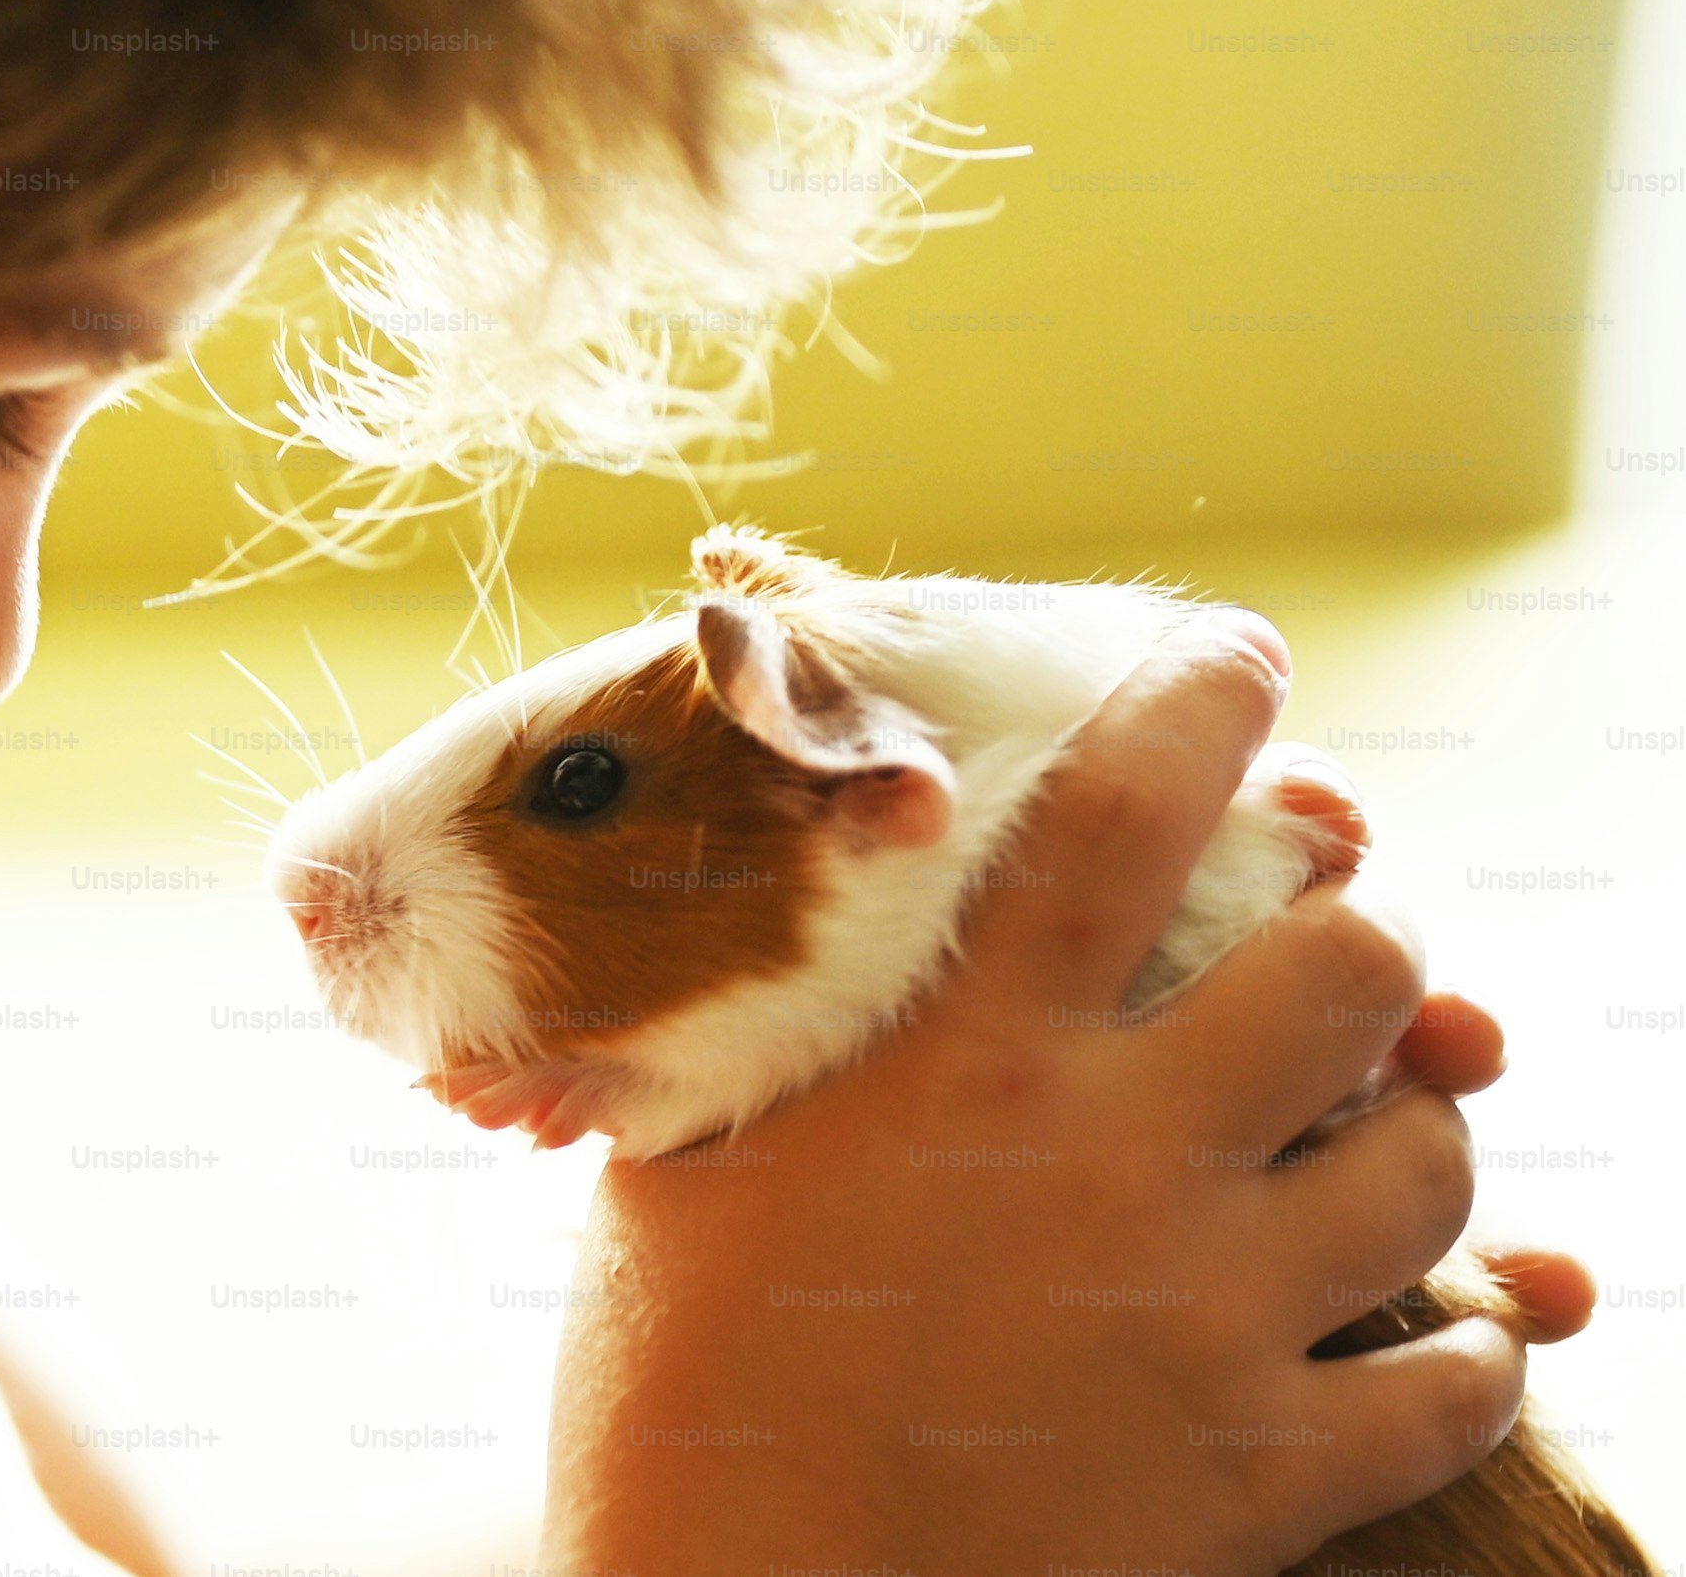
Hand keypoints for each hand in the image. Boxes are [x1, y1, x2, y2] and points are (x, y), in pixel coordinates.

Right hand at [538, 613, 1589, 1576]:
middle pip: (1352, 966)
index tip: (1248, 665)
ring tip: (1371, 1133)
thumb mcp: (687, 1159)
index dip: (1206, 705)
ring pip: (1432, 1160)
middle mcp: (1106, 1155)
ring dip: (1419, 1129)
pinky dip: (1472, 1345)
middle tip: (1327, 955)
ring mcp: (1202, 1316)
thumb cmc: (669, 1383)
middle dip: (1366, 934)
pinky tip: (1436, 1330)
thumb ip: (775, 1032)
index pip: (1125, 814)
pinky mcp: (1258, 1476)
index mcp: (958, 1057)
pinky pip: (1456, 1383)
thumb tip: (778, 916)